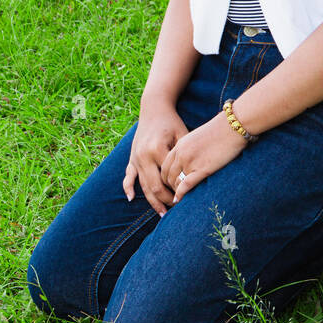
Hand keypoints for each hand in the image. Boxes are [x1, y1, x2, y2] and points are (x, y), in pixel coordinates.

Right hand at [124, 98, 188, 216]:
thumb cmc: (172, 122)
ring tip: (163, 213)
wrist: (154, 108)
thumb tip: (194, 177)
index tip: (188, 197)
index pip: (169, 177)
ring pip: (143, 186)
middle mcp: (143, 156)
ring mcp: (135, 158)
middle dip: (166, 200)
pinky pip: (128, 176)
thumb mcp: (182, 135)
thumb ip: (185, 155)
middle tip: (178, 210)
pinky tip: (131, 199)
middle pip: (155, 186)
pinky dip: (128, 188)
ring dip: (152, 201)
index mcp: (157, 149)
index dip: (178, 189)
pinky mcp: (131, 158)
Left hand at [160, 113, 247, 202]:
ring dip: (175, 193)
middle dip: (169, 187)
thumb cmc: (222, 130)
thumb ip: (191, 148)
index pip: (165, 166)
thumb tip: (192, 158)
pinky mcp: (202, 169)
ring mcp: (190, 162)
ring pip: (175, 182)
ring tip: (178, 200)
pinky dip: (181, 195)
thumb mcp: (199, 137)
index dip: (166, 178)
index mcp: (180, 145)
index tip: (172, 185)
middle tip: (174, 195)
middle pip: (167, 176)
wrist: (233, 126)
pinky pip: (185, 186)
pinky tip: (180, 200)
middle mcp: (181, 154)